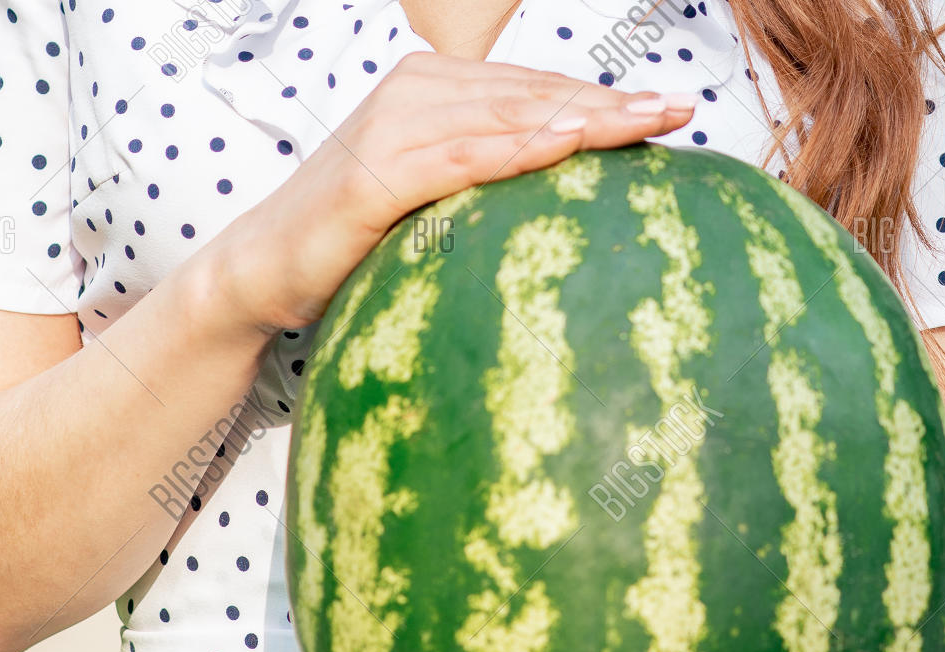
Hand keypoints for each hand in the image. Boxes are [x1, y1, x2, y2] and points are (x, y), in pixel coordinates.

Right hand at [206, 52, 696, 332]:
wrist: (264, 267)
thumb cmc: (352, 239)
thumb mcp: (430, 202)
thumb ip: (482, 182)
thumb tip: (556, 202)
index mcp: (435, 91)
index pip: (535, 91)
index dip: (604, 99)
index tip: (669, 110)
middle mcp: (417, 92)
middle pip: (534, 95)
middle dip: (612, 104)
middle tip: (680, 112)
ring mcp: (396, 127)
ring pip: (508, 117)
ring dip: (583, 119)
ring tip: (646, 123)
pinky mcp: (378, 172)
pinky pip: (462, 157)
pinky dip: (517, 150)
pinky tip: (569, 145)